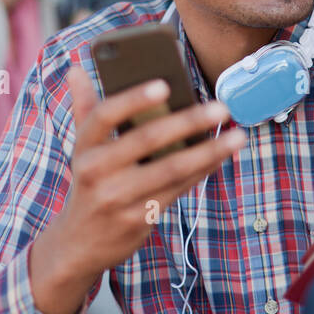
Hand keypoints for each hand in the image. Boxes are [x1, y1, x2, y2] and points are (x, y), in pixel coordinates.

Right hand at [31, 65, 245, 313]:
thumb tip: (76, 69)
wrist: (76, 244)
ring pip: (171, 169)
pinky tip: (223, 157)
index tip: (165, 85)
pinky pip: (178, 190)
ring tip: (238, 136)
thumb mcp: (82, 149)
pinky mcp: (137, 220)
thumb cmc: (90, 182)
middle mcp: (95, 171)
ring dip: (209, 151)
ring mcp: (116, 198)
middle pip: (147, 140)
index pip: (104, 116)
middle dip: (188, 122)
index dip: (133, 99)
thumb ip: (85, 108)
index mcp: (83, 147)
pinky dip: (203, 171)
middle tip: (222, 107)